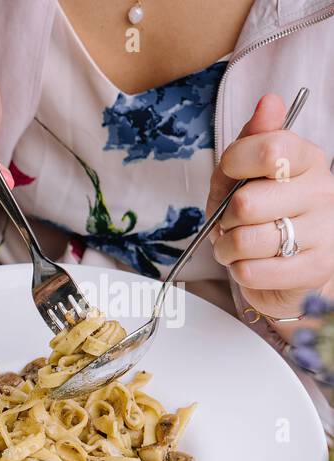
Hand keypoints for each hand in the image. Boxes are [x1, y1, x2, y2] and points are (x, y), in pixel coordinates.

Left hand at [209, 93, 333, 319]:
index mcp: (308, 160)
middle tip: (233, 223)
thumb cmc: (259, 218)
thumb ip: (249, 142)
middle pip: (247, 203)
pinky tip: (253, 264)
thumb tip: (269, 101)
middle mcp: (323, 191)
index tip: (231, 175)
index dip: (233, 165)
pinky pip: (251, 271)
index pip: (269, 148)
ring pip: (247, 240)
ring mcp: (325, 232)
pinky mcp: (315, 269)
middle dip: (225, 219)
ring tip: (239, 246)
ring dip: (228, 248)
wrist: (287, 269)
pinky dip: (239, 270)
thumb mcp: (242, 177)